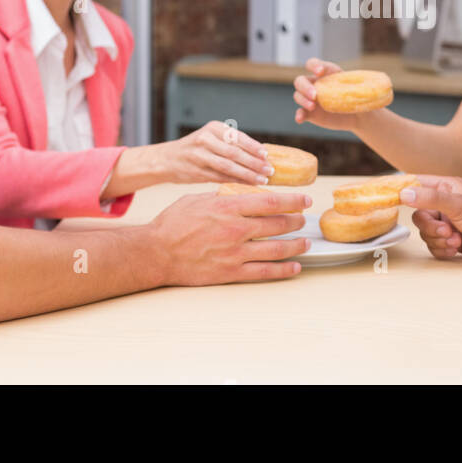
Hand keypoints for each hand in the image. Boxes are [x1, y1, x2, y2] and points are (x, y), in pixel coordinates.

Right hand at [149, 190, 312, 285]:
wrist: (156, 252)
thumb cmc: (173, 223)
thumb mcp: (198, 198)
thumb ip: (223, 195)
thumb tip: (244, 190)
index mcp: (228, 208)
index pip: (270, 202)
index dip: (293, 200)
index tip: (305, 200)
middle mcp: (236, 229)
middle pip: (277, 224)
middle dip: (296, 221)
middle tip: (305, 220)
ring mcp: (234, 253)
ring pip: (276, 248)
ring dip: (296, 245)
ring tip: (305, 243)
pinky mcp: (230, 272)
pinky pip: (263, 272)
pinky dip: (283, 270)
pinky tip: (295, 267)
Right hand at [158, 120, 273, 184]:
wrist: (167, 159)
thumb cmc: (196, 148)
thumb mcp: (212, 138)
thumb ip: (232, 143)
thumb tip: (262, 154)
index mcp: (213, 128)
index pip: (238, 137)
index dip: (254, 147)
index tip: (267, 155)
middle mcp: (206, 139)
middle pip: (235, 152)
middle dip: (254, 163)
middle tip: (269, 170)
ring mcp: (200, 156)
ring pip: (228, 167)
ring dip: (247, 174)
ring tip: (262, 179)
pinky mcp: (197, 172)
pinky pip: (220, 178)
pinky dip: (236, 182)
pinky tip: (248, 185)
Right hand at [292, 58, 357, 130]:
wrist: (358, 115)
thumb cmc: (359, 97)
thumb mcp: (360, 88)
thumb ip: (361, 84)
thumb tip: (382, 83)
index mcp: (326, 73)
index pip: (312, 64)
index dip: (314, 65)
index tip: (320, 71)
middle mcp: (315, 84)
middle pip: (300, 81)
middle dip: (305, 87)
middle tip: (315, 95)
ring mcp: (310, 99)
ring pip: (298, 95)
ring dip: (302, 100)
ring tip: (312, 106)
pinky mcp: (310, 113)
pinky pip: (300, 112)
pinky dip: (299, 115)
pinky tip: (300, 119)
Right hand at [400, 175, 461, 266]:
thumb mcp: (458, 205)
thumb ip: (430, 198)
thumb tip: (404, 193)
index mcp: (447, 187)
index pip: (417, 183)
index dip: (404, 190)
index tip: (391, 198)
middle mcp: (445, 204)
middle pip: (418, 215)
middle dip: (430, 227)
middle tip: (446, 230)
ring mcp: (447, 222)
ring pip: (425, 233)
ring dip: (438, 240)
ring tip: (456, 239)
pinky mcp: (450, 240)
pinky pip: (433, 246)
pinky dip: (442, 249)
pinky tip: (456, 248)